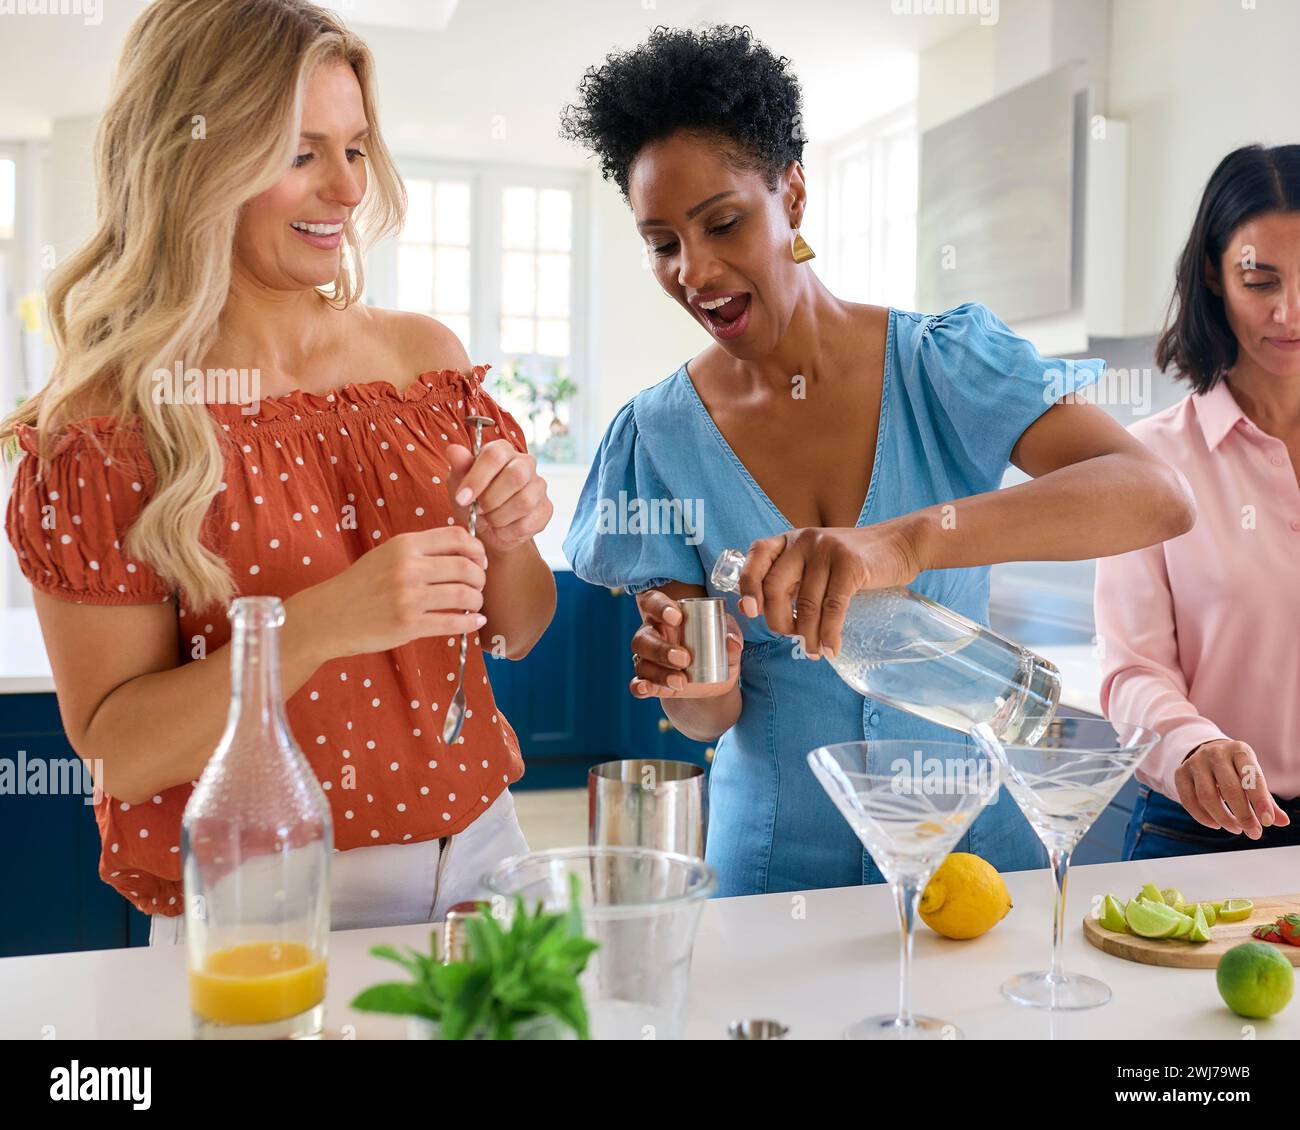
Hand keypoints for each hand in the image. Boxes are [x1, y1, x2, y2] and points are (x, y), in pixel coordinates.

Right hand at [285, 527, 487, 662]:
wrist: (328, 615)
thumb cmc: (361, 585)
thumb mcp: (387, 554)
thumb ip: (421, 551)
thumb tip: (464, 553)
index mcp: (405, 545)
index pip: (457, 537)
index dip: (477, 550)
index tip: (480, 562)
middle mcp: (408, 567)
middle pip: (466, 567)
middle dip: (480, 578)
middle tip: (478, 587)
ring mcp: (408, 597)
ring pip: (464, 594)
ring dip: (477, 600)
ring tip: (474, 604)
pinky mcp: (408, 624)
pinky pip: (453, 622)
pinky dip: (471, 623)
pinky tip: (475, 621)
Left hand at [446, 440, 552, 552]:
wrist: (489, 528)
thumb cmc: (474, 499)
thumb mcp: (459, 483)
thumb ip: (458, 467)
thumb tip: (454, 450)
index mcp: (503, 450)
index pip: (495, 455)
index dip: (478, 478)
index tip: (462, 498)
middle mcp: (526, 463)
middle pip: (516, 476)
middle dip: (491, 499)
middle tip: (477, 511)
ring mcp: (539, 486)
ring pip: (524, 502)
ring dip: (498, 518)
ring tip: (487, 520)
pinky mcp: (546, 509)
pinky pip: (529, 523)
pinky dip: (508, 531)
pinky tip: (500, 529)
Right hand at [629, 589, 742, 698]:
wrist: (715, 681)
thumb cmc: (718, 649)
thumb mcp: (729, 642)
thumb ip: (733, 638)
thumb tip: (731, 641)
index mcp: (668, 614)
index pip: (653, 602)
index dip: (659, 607)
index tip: (677, 617)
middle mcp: (652, 634)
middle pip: (643, 637)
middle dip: (661, 649)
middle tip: (684, 658)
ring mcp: (648, 659)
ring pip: (642, 662)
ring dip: (659, 673)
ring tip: (681, 681)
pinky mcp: (650, 681)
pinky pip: (637, 683)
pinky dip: (639, 687)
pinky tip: (646, 689)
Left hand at [736, 522, 922, 657]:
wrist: (899, 544)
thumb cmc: (853, 560)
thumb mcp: (815, 562)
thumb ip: (788, 579)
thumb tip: (750, 608)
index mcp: (790, 540)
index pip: (757, 555)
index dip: (747, 585)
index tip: (750, 611)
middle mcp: (804, 541)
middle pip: (776, 587)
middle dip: (778, 621)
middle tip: (791, 638)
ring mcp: (827, 550)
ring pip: (807, 603)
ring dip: (808, 636)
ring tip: (814, 652)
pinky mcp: (851, 564)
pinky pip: (833, 607)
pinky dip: (830, 633)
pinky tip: (831, 648)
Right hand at [1174, 739, 1290, 836]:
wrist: (1207, 752)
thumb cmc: (1236, 769)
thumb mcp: (1253, 777)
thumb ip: (1266, 800)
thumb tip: (1282, 821)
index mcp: (1239, 750)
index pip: (1251, 777)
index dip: (1260, 801)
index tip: (1267, 821)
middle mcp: (1215, 753)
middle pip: (1229, 788)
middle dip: (1243, 814)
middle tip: (1253, 832)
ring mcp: (1195, 762)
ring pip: (1206, 796)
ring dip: (1223, 818)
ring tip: (1236, 829)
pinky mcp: (1180, 773)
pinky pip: (1188, 800)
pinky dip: (1202, 817)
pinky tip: (1215, 824)